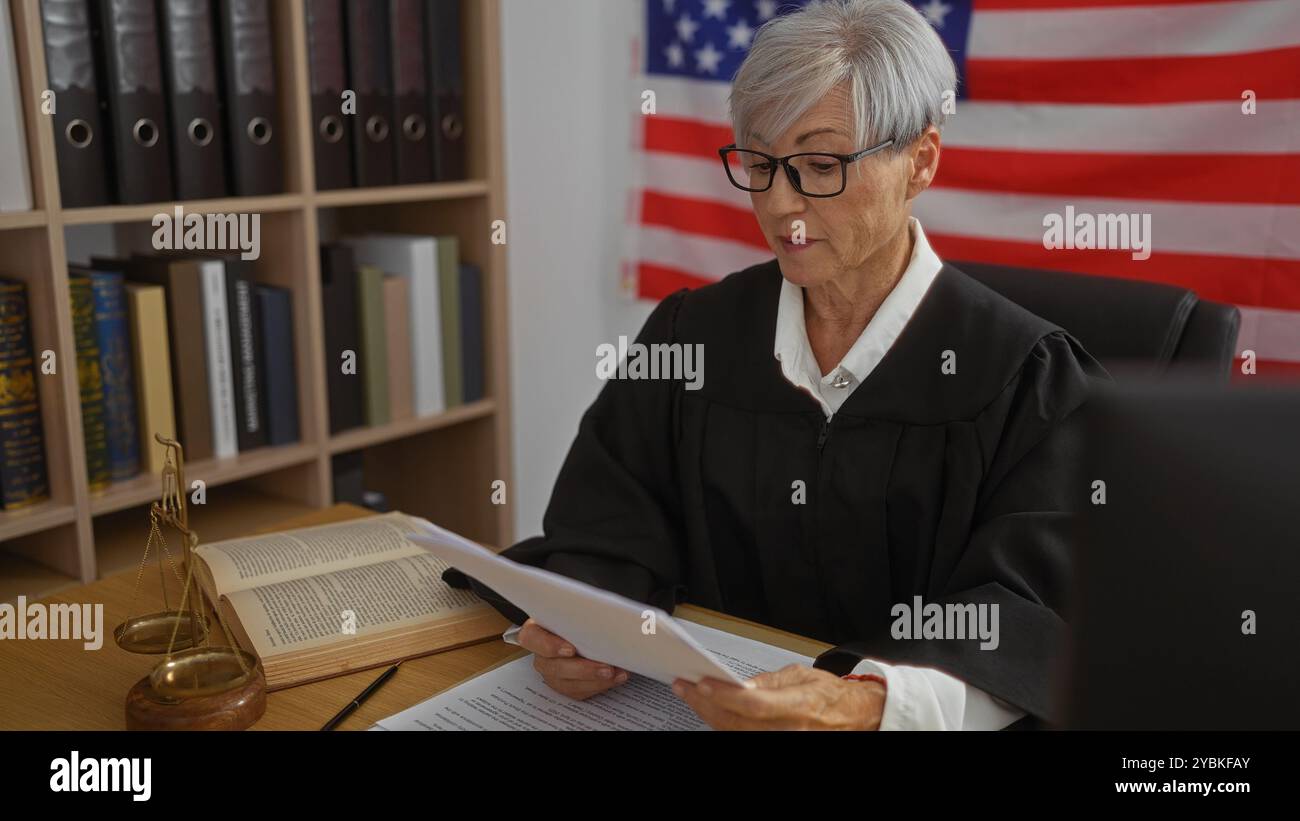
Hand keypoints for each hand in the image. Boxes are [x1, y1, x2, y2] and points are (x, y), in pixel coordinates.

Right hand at [516, 618, 629, 699]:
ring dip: (594, 680)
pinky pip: (580, 691)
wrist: (588, 629)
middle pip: (554, 667)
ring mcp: (552, 672)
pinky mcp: (566, 685)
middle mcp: (541, 654)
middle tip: (605, 667)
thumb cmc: (579, 616)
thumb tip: (598, 614)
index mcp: (536, 630)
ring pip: (568, 683)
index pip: (531, 638)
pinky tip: (617, 676)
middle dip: (583, 669)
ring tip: (615, 673)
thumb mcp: (576, 608)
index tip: (571, 649)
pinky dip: (601, 685)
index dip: (549, 646)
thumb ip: (578, 611)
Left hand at [673, 664, 885, 729]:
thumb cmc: (832, 696)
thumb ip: (769, 681)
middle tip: (685, 687)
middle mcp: (791, 730)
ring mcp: (785, 743)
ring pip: (736, 734)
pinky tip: (712, 713)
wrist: (855, 718)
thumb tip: (738, 683)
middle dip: (706, 704)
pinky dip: (725, 727)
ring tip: (692, 697)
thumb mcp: (802, 675)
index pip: (753, 703)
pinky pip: (744, 739)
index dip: (724, 695)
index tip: (701, 683)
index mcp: (800, 706)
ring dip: (710, 716)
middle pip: (737, 723)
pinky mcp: (779, 747)